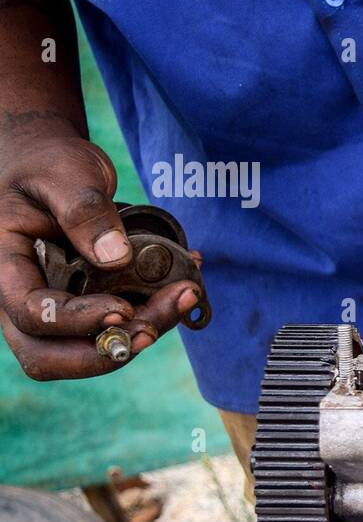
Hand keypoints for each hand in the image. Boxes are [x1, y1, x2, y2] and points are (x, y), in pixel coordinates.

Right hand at [0, 130, 200, 379]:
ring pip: (91, 348)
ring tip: (185, 296)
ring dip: (141, 334)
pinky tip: (185, 285)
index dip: (76, 321)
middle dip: (106, 352)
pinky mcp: (92, 306)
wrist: (59, 170)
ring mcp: (58, 309)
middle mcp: (26, 297)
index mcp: (7, 267)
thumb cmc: (51, 166)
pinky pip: (121, 326)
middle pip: (50, 354)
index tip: (122, 308)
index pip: (31, 313)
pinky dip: (155, 314)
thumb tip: (115, 256)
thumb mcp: (66, 173)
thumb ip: (84, 208)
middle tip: (154, 330)